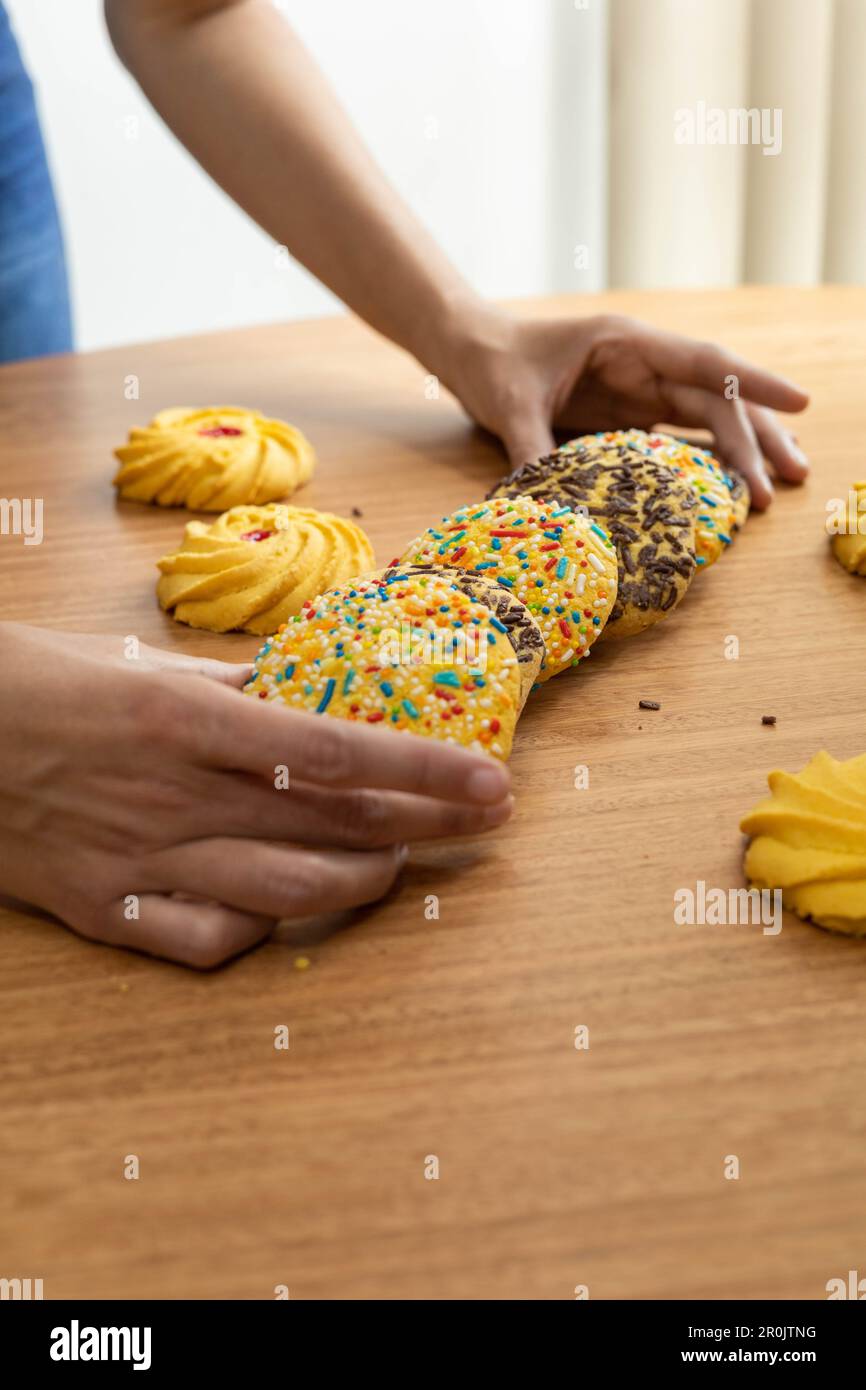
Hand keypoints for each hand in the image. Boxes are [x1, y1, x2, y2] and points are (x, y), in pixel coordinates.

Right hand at [0, 625, 511, 967]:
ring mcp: (139, 859)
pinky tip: (287, 909)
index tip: (492, 780)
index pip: (336, 751)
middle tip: (481, 822)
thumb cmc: (38, 682)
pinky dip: (264, 931)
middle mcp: (173, 795)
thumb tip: (309, 690)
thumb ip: (231, 686)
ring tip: (399, 862)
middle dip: (427, 826)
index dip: (426, 770)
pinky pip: (207, 942)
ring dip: (363, 883)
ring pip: (287, 895)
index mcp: (186, 722)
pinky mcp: (104, 909)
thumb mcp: (139, 662)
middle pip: (333, 828)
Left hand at [433, 308, 809, 509]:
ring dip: (744, 450)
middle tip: (791, 479)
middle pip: (716, 398)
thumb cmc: (491, 362)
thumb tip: (548, 500)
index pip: (702, 362)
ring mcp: (639, 390)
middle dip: (757, 437)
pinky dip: (710, 458)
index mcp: (625, 344)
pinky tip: (738, 482)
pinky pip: (679, 438)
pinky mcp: (628, 415)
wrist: (470, 351)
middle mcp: (643, 364)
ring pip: (707, 418)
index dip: (752, 383)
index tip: (798, 402)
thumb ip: (532, 448)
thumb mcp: (509, 403)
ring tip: (780, 486)